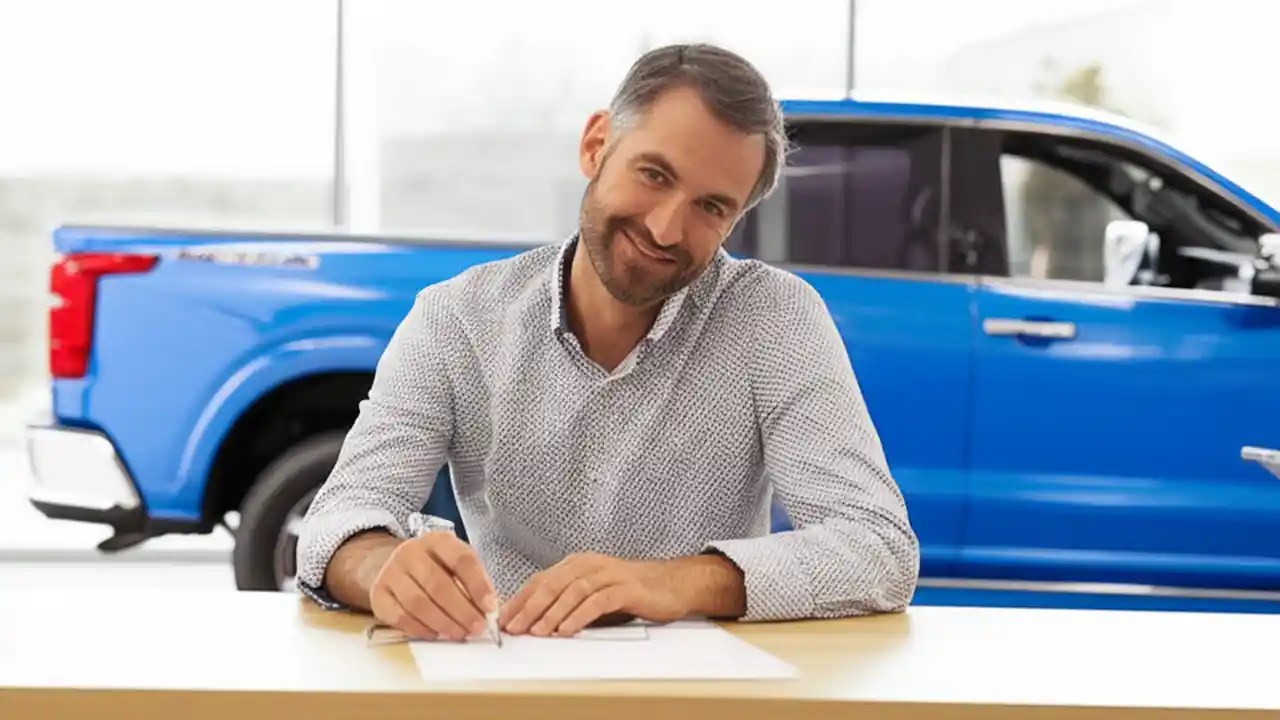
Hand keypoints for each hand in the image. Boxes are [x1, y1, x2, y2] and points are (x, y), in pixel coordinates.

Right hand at [368, 532, 497, 641]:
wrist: (396, 566)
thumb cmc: (436, 566)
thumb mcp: (456, 563)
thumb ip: (473, 582)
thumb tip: (488, 610)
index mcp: (437, 540)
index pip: (461, 560)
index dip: (478, 585)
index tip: (490, 607)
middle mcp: (410, 552)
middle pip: (438, 584)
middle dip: (461, 610)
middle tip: (476, 627)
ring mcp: (391, 573)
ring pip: (418, 602)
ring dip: (442, 622)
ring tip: (459, 634)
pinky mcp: (378, 595)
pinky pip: (399, 616)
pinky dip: (420, 629)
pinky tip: (436, 634)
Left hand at [499, 553, 686, 637]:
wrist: (670, 583)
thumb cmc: (628, 590)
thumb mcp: (591, 592)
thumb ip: (566, 600)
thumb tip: (533, 620)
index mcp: (577, 564)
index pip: (541, 580)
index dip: (521, 599)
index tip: (504, 619)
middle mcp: (589, 564)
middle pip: (553, 583)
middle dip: (530, 607)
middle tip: (515, 627)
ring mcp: (608, 574)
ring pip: (573, 590)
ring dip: (553, 612)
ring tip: (538, 632)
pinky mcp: (626, 588)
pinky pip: (598, 601)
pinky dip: (580, 615)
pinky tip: (568, 629)